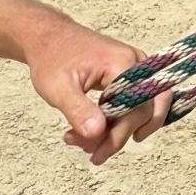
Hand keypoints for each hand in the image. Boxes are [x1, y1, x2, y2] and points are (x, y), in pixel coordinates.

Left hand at [26, 18, 170, 165]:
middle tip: (93, 155)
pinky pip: (138, 103)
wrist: (50, 39)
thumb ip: (78, 109)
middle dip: (119, 137)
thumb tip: (98, 134)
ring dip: (122, 132)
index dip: (118, 135)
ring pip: (146, 109)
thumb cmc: (52, 59)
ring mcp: (137, 69)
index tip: (96, 155)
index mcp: (123, 63)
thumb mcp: (58, 87)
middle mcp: (137, 64)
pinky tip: (98, 133)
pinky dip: (121, 122)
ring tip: (91, 145)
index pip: (135, 107)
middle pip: (145, 110)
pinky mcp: (130, 77)